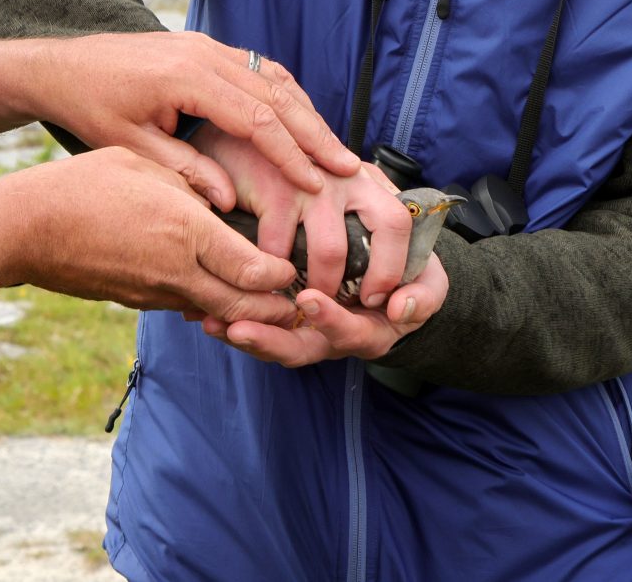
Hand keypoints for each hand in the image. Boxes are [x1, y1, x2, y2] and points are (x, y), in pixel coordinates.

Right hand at [0, 147, 300, 325]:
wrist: (24, 229)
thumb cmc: (81, 185)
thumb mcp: (144, 165)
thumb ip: (191, 181)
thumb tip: (224, 195)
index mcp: (186, 231)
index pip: (257, 270)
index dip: (285, 274)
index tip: (299, 261)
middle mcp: (177, 271)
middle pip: (247, 307)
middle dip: (279, 308)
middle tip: (302, 299)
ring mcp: (155, 292)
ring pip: (218, 314)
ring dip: (246, 312)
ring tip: (270, 299)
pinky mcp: (136, 301)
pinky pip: (185, 307)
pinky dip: (209, 304)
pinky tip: (215, 286)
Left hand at [19, 32, 360, 208]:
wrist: (63, 65)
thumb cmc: (90, 106)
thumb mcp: (131, 146)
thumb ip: (183, 171)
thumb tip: (230, 201)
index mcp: (186, 78)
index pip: (255, 118)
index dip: (289, 153)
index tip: (316, 182)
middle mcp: (204, 53)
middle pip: (275, 94)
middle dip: (314, 133)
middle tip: (346, 167)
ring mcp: (207, 46)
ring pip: (272, 78)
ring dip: (306, 113)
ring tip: (334, 149)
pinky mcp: (206, 48)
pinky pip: (257, 69)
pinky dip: (285, 95)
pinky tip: (302, 121)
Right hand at [193, 127, 415, 307]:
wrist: (235, 130)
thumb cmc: (283, 164)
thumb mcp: (325, 174)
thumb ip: (352, 200)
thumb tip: (374, 244)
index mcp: (362, 176)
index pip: (401, 220)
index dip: (397, 262)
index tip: (379, 294)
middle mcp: (347, 175)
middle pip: (390, 225)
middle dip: (381, 274)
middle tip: (358, 304)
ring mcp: (313, 182)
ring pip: (331, 252)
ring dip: (321, 287)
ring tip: (309, 303)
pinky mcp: (276, 190)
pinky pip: (279, 250)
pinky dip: (273, 274)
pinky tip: (269, 282)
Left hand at [205, 257, 448, 366]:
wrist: (396, 282)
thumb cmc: (412, 283)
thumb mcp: (427, 289)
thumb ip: (419, 298)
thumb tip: (400, 309)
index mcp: (366, 332)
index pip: (347, 331)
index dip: (330, 319)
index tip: (311, 300)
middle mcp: (330, 338)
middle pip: (296, 349)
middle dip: (266, 341)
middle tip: (236, 328)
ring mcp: (306, 331)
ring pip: (271, 341)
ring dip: (240, 332)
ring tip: (211, 321)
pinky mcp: (286, 319)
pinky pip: (258, 324)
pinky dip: (233, 319)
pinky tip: (203, 309)